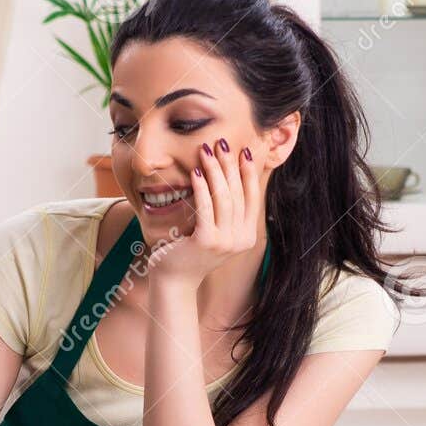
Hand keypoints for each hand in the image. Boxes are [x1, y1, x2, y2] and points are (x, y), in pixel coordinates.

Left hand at [146, 136, 264, 290]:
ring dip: (215, 171)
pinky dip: (201, 187)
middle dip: (229, 165)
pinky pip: (205, 207)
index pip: (252, 197)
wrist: (172, 282)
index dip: (248, 172)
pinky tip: (194, 171)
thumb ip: (223, 213)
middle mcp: (240, 240)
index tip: (244, 151)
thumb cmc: (188, 253)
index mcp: (246, 236)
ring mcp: (225, 242)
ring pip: (223, 198)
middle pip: (237, 193)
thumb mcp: (213, 232)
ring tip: (207, 152)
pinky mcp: (206, 241)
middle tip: (222, 143)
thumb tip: (227, 179)